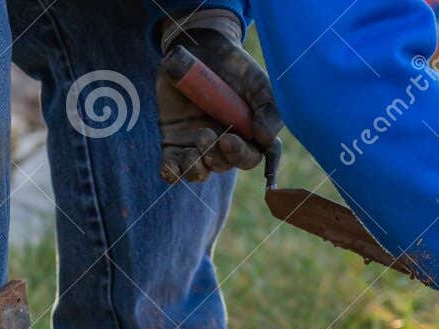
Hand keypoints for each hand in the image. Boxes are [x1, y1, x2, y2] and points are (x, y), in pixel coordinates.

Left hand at [155, 28, 281, 183]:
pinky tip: (170, 169)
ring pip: (199, 171)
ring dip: (195, 168)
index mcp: (246, 135)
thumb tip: (267, 140)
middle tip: (205, 134)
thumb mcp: (257, 82)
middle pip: (223, 165)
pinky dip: (171, 172)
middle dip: (215, 157)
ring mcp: (197, 143)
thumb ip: (268, 109)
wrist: (200, 47)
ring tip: (192, 149)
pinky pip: (172, 165)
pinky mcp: (174, 140)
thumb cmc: (234, 66)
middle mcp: (222, 144)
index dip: (240, 156)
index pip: (249, 158)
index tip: (228, 140)